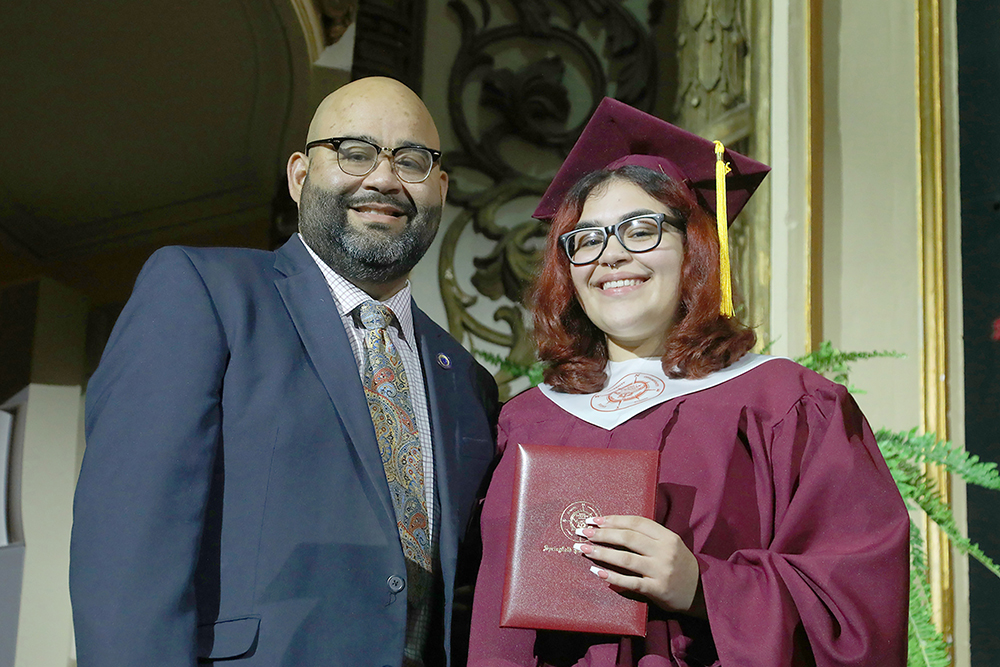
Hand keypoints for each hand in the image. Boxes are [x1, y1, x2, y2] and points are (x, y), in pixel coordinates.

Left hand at [573, 515, 704, 616]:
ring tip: (584, 549)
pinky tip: (596, 571)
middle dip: (602, 534)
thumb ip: (649, 537)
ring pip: (625, 559)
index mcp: (668, 536)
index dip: (613, 520)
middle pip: (628, 538)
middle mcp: (665, 551)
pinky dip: (611, 576)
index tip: (594, 519)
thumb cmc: (680, 565)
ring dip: (601, 552)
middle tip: (582, 532)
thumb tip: (614, 528)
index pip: (636, 523)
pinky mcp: (657, 589)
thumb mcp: (670, 545)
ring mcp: (661, 571)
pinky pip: (630, 582)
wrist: (701, 592)